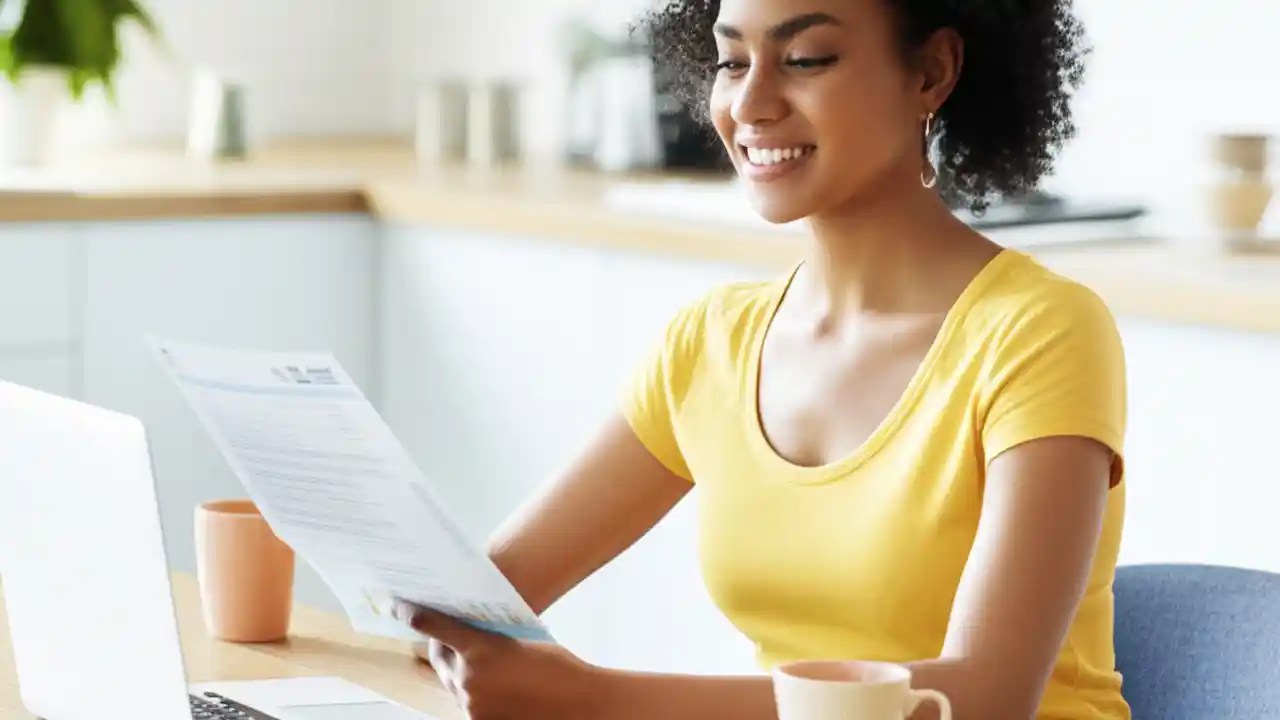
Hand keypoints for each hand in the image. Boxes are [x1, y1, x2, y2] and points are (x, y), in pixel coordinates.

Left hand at [395, 601, 602, 719]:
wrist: (577, 703)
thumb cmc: (557, 666)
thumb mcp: (522, 639)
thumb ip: (491, 637)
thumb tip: (472, 630)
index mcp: (480, 649)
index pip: (432, 625)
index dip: (411, 613)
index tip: (399, 604)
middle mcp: (468, 678)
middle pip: (437, 655)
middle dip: (439, 644)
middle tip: (445, 635)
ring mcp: (471, 704)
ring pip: (452, 681)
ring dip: (459, 670)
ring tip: (477, 662)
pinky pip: (466, 701)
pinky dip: (475, 692)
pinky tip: (493, 686)